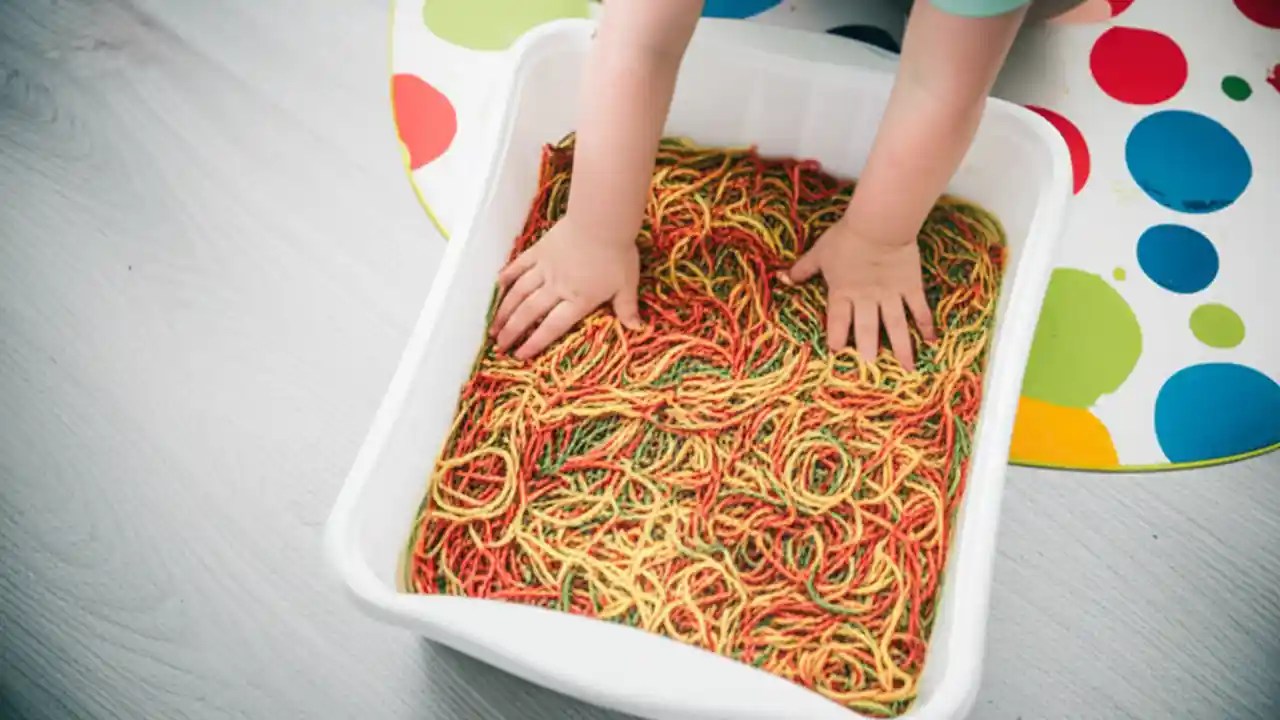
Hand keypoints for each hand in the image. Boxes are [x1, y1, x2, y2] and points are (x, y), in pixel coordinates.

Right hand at [491, 214, 642, 359]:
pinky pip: (520, 265)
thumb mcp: (627, 285)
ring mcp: (545, 268)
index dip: (535, 343)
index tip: (520, 355)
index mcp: (578, 300)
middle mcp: (557, 288)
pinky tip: (498, 284)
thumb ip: (627, 308)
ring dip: (504, 310)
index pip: (552, 327)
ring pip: (519, 293)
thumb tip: (637, 329)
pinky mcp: (540, 250)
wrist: (602, 221)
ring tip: (493, 326)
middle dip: (512, 331)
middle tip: (498, 346)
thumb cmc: (618, 254)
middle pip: (529, 313)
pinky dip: (508, 275)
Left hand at [784, 219, 935, 370]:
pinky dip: (925, 325)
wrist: (879, 225)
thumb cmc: (846, 237)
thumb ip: (803, 269)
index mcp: (843, 292)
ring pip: (895, 326)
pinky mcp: (910, 286)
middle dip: (868, 350)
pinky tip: (930, 341)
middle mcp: (866, 299)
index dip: (836, 337)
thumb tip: (782, 278)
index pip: (837, 321)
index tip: (836, 353)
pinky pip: (918, 309)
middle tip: (870, 368)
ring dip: (901, 348)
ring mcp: (891, 295)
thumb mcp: (819, 252)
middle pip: (867, 329)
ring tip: (906, 369)